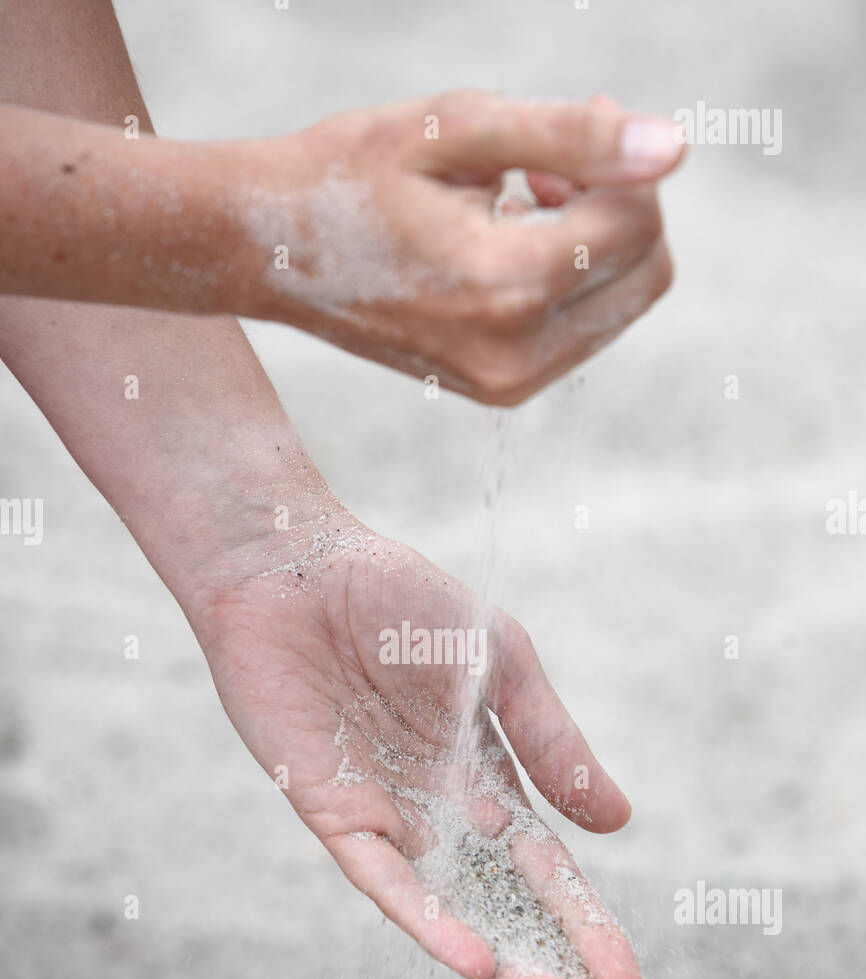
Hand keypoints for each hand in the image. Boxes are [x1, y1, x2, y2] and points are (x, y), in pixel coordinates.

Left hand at [192, 513, 640, 978]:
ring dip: (502, 967)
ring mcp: (389, 820)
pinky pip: (385, 881)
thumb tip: (617, 824)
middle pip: (505, 914)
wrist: (298, 566)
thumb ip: (550, 741)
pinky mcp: (334, 815)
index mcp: (489, 780)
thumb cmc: (401, 601)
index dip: (587, 927)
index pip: (547, 873)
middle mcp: (441, 815)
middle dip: (554, 977)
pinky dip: (429, 920)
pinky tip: (475, 960)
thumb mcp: (502, 664)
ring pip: (452, 913)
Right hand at [239, 91, 683, 402]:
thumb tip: (673, 149)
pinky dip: (569, 278)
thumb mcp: (457, 127)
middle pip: (649, 272)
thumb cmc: (352, 172)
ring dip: (596, 241)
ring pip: (624, 302)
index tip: (559, 134)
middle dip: (621, 205)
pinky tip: (509, 241)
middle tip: (546, 169)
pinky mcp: (501, 390)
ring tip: (519, 202)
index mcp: (505, 285)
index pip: (637, 220)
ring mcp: (508, 383)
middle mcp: (516, 353)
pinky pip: (584, 329)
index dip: (618, 161)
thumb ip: (572, 135)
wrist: (267, 251)